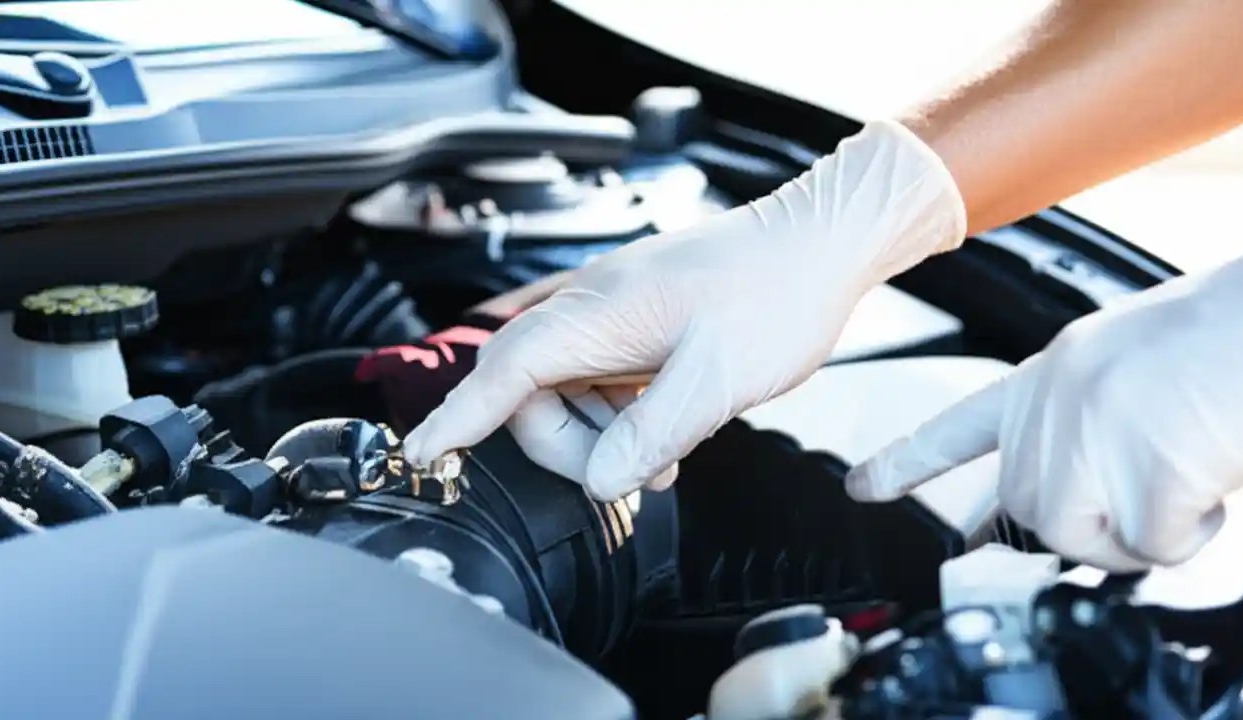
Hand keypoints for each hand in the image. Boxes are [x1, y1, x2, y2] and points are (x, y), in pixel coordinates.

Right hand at [404, 120, 965, 500]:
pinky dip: (622, 418)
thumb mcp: (717, 379)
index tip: (422, 452)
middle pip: (531, 396)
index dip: (459, 416)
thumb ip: (651, 434)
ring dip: (602, 436)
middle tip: (631, 474)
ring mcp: (613, 316)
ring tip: (665, 455)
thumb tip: (601, 482)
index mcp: (597, 314)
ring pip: (566, 394)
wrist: (821, 245)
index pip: (503, 371)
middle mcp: (592, 310)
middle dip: (571, 448)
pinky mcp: (636, 325)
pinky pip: (601, 383)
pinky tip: (668, 433)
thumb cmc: (776, 294)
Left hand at [847, 249, 1242, 570]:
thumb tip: (1087, 490)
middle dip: (1092, 523)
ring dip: (1137, 534)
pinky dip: (1191, 534)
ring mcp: (1091, 437)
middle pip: (1032, 510)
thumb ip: (1085, 423)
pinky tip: (1213, 484)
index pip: (957, 425)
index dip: (905, 462)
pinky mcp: (1141, 474)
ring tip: (1185, 482)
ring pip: (1076, 537)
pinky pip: (1152, 548)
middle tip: (1155, 492)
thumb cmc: (1232, 337)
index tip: (861, 487)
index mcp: (1052, 372)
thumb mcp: (1131, 369)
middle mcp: (1055, 404)